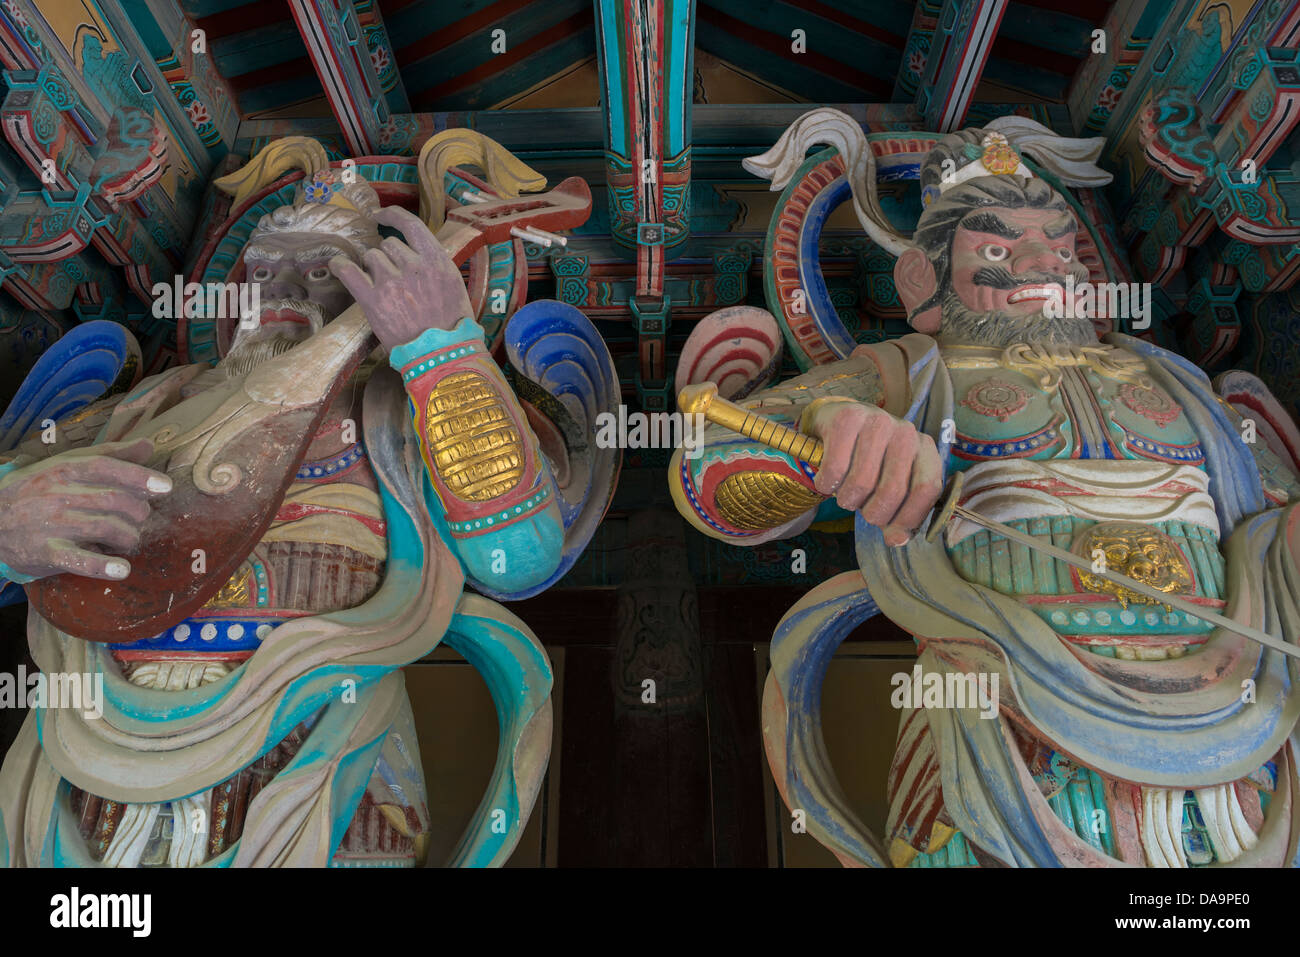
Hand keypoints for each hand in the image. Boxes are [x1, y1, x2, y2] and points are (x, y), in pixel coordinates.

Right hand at [0, 437, 170, 580]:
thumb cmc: (39, 489)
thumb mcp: (67, 465)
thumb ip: (109, 455)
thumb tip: (147, 445)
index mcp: (65, 469)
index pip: (106, 467)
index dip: (138, 476)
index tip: (165, 486)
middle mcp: (59, 494)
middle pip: (113, 500)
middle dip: (138, 511)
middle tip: (140, 518)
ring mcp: (53, 524)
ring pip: (105, 527)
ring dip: (129, 536)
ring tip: (129, 539)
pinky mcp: (48, 552)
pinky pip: (79, 560)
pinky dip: (103, 566)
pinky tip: (122, 569)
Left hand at [328, 205, 474, 347]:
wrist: (443, 357)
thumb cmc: (452, 326)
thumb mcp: (455, 287)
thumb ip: (436, 266)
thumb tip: (417, 255)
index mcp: (437, 260)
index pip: (410, 224)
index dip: (392, 215)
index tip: (380, 215)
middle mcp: (414, 266)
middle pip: (388, 245)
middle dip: (388, 257)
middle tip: (395, 279)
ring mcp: (392, 282)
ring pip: (371, 257)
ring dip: (373, 268)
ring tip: (382, 288)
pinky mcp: (373, 301)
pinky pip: (348, 271)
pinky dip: (341, 266)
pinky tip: (339, 266)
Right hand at [805, 402, 943, 545]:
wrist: (837, 421)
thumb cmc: (868, 458)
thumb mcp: (888, 484)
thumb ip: (897, 514)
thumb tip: (897, 540)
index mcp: (924, 450)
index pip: (927, 489)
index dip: (909, 517)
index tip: (891, 531)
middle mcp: (905, 432)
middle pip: (892, 490)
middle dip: (872, 513)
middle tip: (862, 510)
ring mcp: (877, 421)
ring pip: (861, 482)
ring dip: (847, 500)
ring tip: (845, 494)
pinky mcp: (847, 418)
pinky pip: (835, 468)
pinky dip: (827, 484)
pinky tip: (827, 481)